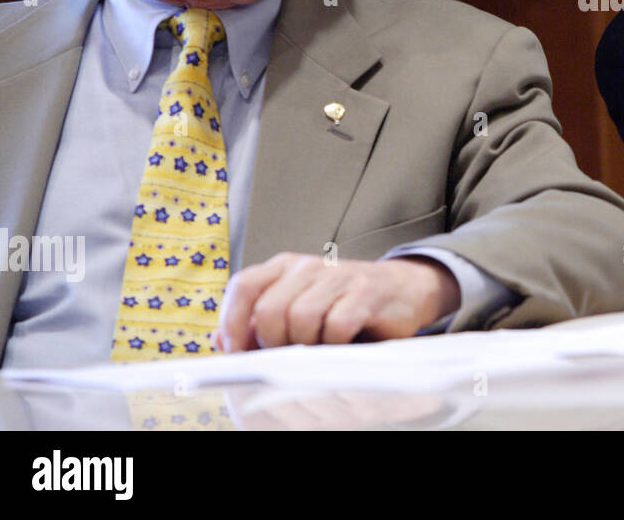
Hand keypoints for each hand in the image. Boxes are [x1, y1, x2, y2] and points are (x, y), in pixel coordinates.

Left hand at [215, 253, 461, 351]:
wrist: (403, 290)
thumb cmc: (343, 305)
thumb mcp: (299, 309)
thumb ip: (259, 324)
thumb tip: (220, 341)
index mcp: (286, 267)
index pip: (244, 286)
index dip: (232, 321)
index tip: (237, 352)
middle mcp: (309, 267)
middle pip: (270, 310)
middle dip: (274, 343)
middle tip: (289, 355)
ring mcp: (339, 277)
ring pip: (301, 318)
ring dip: (307, 345)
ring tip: (319, 348)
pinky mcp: (366, 293)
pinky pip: (336, 326)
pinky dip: (335, 344)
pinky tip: (342, 344)